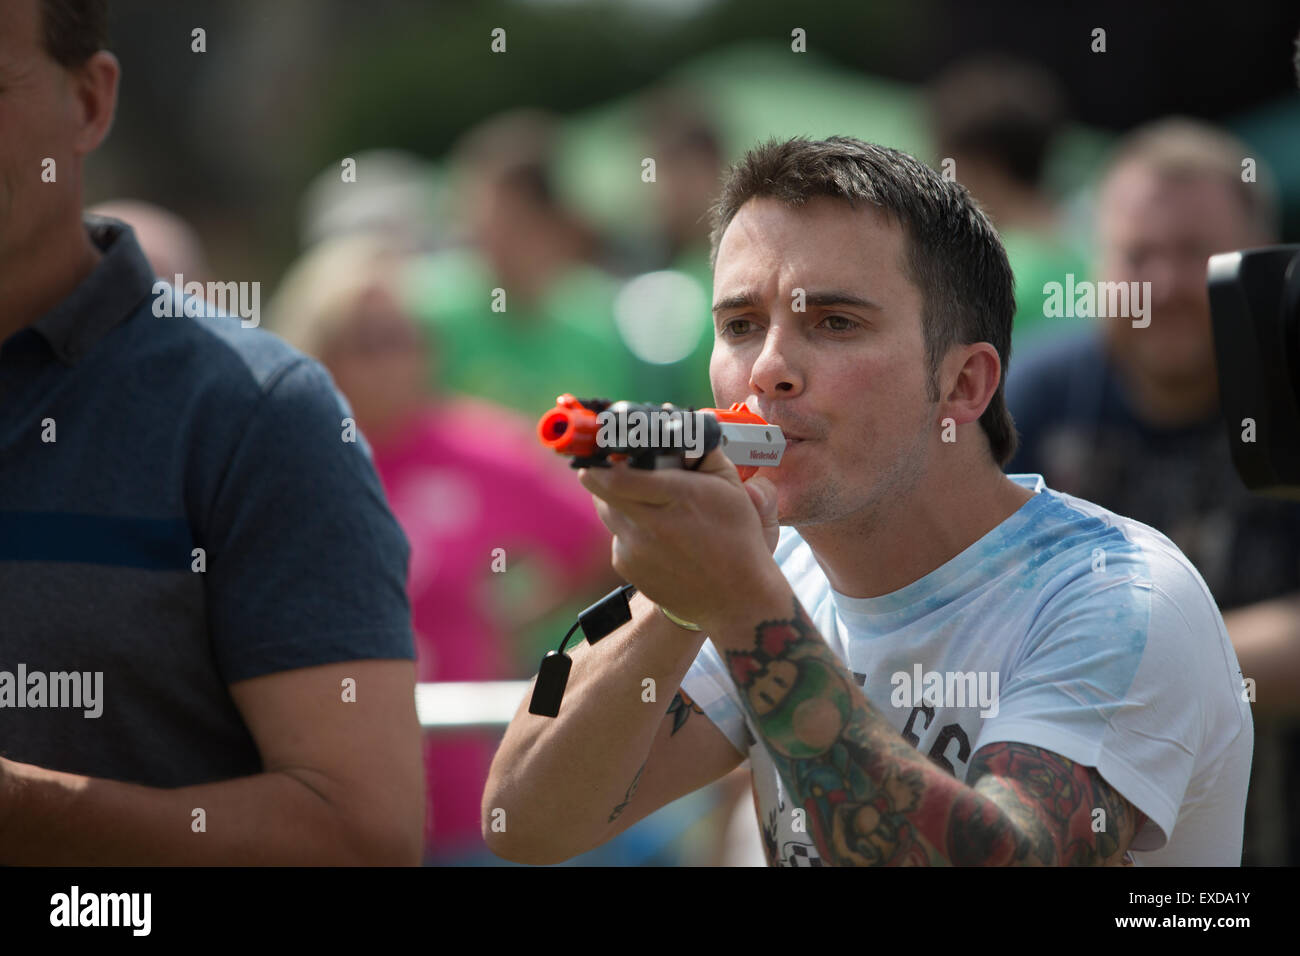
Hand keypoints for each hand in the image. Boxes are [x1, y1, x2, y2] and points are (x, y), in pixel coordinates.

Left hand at [578, 448, 781, 628]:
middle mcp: (650, 525)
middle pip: (600, 490)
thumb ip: (703, 451)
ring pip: (607, 511)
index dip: (601, 460)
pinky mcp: (627, 567)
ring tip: (642, 499)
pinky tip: (656, 535)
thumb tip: (678, 423)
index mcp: (678, 498)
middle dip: (599, 472)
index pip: (618, 476)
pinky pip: (618, 536)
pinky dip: (629, 529)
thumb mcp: (731, 486)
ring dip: (616, 499)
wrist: (736, 599)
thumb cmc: (737, 538)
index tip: (597, 448)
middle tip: (606, 464)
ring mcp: (635, 549)